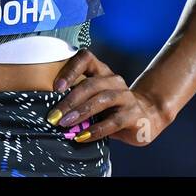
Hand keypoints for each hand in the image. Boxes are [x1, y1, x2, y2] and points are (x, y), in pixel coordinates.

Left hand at [45, 49, 169, 146]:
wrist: (145, 117)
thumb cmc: (110, 108)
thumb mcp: (94, 98)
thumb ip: (77, 99)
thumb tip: (50, 112)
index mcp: (102, 71)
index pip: (86, 58)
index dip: (70, 70)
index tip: (55, 87)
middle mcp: (114, 80)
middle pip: (90, 84)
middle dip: (69, 100)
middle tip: (54, 115)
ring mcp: (126, 96)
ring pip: (102, 100)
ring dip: (81, 112)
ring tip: (65, 124)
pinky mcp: (134, 115)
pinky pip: (112, 122)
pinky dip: (95, 130)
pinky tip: (81, 137)